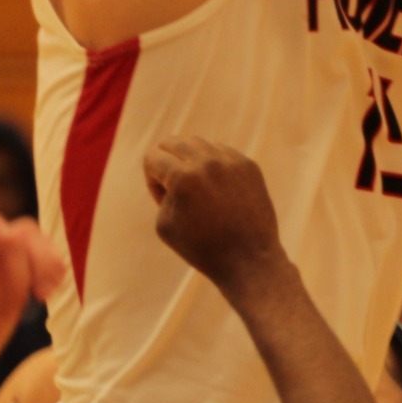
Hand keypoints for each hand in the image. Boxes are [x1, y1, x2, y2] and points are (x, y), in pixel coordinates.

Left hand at [0, 202, 66, 382]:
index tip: (8, 240)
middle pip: (9, 228)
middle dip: (29, 248)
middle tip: (40, 280)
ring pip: (31, 242)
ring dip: (46, 259)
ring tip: (47, 290)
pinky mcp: (16, 280)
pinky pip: (40, 264)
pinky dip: (51, 272)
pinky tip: (50, 292)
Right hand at [145, 137, 287, 293]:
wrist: (248, 260)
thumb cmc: (202, 248)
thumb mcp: (164, 224)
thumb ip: (159, 190)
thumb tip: (167, 170)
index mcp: (182, 177)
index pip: (153, 156)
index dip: (152, 179)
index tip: (164, 199)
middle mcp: (207, 161)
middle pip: (173, 142)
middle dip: (167, 163)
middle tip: (177, 190)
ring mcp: (231, 161)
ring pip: (198, 143)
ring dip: (190, 161)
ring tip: (198, 190)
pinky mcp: (249, 165)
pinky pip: (221, 152)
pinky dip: (213, 165)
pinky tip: (218, 190)